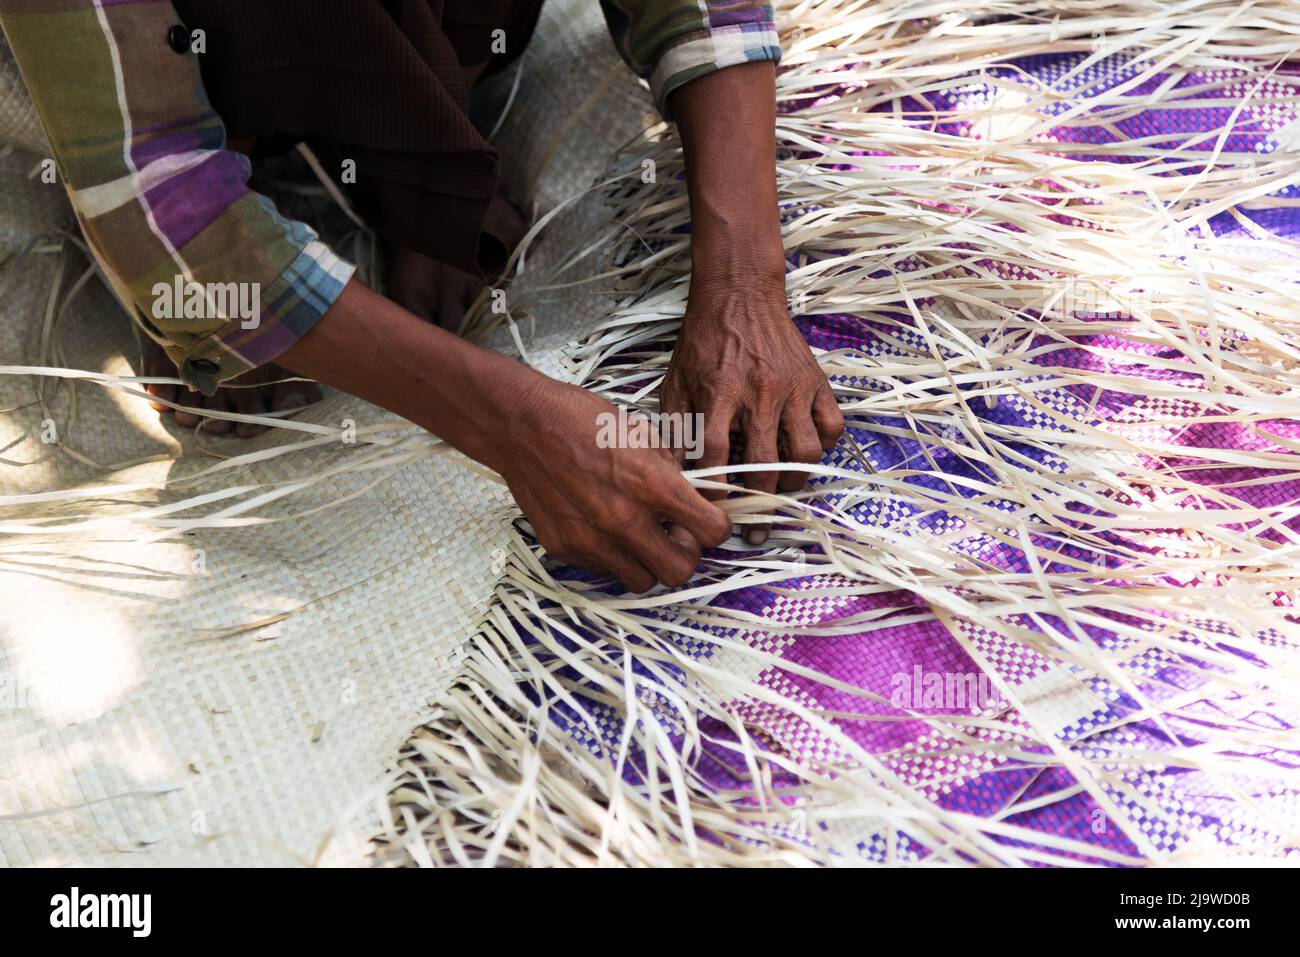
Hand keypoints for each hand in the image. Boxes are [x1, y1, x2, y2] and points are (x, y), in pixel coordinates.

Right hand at [495, 376, 731, 591]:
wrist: (522, 426)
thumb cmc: (581, 420)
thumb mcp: (642, 434)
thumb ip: (672, 474)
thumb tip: (694, 500)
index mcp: (651, 484)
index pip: (711, 531)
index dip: (716, 527)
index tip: (706, 520)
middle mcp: (623, 519)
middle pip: (680, 572)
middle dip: (685, 554)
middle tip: (674, 534)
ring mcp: (591, 540)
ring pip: (642, 581)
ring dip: (648, 562)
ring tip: (639, 535)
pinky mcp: (565, 548)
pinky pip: (603, 569)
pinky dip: (612, 555)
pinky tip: (604, 527)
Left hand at [660, 279, 844, 544]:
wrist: (740, 294)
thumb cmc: (703, 340)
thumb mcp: (676, 381)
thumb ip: (675, 427)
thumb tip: (672, 474)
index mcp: (719, 393)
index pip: (716, 454)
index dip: (714, 489)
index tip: (713, 510)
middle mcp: (759, 393)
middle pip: (765, 462)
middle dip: (759, 501)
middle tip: (755, 525)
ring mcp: (793, 388)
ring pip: (806, 452)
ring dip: (794, 479)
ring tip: (780, 487)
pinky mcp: (816, 381)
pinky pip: (832, 427)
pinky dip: (823, 446)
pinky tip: (803, 451)